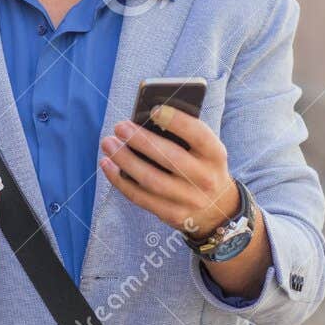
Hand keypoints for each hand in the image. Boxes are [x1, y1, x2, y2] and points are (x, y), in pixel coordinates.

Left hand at [98, 104, 241, 238]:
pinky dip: (120, 180)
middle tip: (120, 127)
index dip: (177, 121)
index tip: (154, 110)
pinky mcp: (172, 215)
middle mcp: (206, 179)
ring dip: (125, 160)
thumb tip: (145, 120)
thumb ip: (183, 135)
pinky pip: (140, 197)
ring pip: (151, 179)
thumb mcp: (203, 150)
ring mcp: (190, 200)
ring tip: (108, 143)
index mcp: (215, 155)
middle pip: (171, 158)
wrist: (217, 207)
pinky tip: (107, 164)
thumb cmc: (200, 166)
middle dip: (142, 141)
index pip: (199, 135)